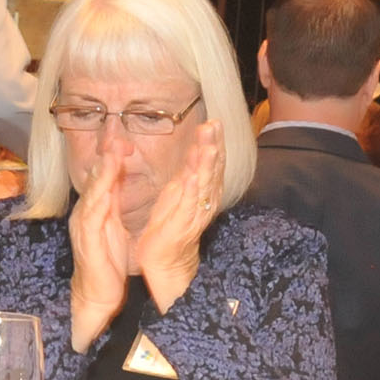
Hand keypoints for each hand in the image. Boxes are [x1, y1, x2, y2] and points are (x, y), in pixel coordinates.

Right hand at [66, 145, 134, 351]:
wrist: (95, 292)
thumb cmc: (106, 260)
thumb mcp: (113, 224)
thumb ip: (114, 201)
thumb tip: (119, 178)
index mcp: (96, 207)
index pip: (104, 176)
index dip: (112, 155)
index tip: (122, 135)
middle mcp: (87, 211)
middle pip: (96, 178)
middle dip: (105, 155)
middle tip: (114, 133)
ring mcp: (84, 224)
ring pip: (93, 193)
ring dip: (102, 173)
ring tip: (111, 154)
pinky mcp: (87, 240)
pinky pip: (93, 217)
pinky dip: (99, 201)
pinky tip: (105, 190)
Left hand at [135, 120, 220, 314]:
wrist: (165, 259)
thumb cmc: (170, 224)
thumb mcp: (179, 190)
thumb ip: (189, 169)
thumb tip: (199, 146)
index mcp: (202, 189)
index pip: (211, 161)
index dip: (214, 141)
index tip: (214, 121)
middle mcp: (205, 199)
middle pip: (212, 169)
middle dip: (213, 146)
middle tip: (214, 125)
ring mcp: (196, 212)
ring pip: (204, 184)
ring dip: (206, 165)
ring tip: (209, 146)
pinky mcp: (183, 225)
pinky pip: (190, 206)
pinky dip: (192, 191)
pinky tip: (193, 177)